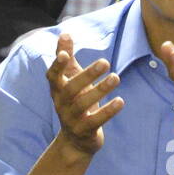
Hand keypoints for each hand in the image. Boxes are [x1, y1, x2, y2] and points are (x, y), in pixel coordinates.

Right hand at [47, 33, 122, 158]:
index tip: (65, 54)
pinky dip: (108, 111)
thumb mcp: (70, 81)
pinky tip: (120, 101)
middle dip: (87, 75)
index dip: (57, 66)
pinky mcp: (84, 131)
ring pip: (84, 104)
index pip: (53, 76)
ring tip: (116, 77)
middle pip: (71, 89)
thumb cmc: (75, 103)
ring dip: (101, 90)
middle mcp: (61, 104)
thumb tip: (64, 33)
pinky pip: (95, 121)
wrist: (76, 141)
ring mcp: (71, 119)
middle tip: (105, 61)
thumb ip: (68, 59)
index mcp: (57, 90)